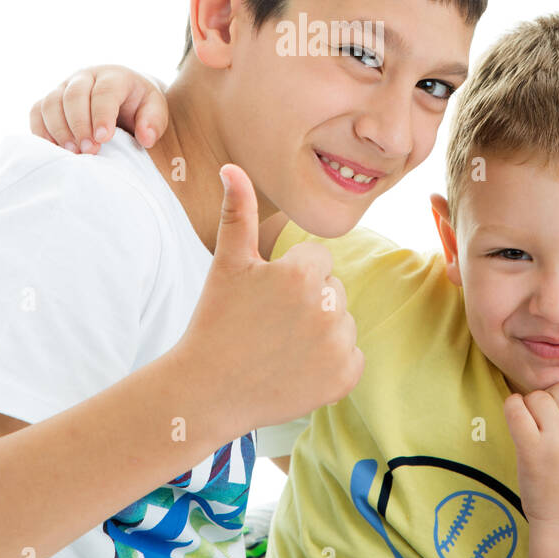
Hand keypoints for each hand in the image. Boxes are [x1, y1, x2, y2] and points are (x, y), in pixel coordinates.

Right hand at [30, 66, 168, 153]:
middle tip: (89, 151)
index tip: (103, 139)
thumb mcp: (156, 109)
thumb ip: (154, 121)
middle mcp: (86, 77)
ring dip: (59, 130)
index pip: (104, 91)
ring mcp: (65, 87)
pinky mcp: (51, 101)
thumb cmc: (140, 106)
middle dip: (79, 125)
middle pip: (73, 95)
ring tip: (73, 153)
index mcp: (114, 76)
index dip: (101, 115)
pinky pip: (37, 112)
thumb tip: (146, 138)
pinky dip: (42, 132)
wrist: (124, 98)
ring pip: (51, 103)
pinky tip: (56, 150)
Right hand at [174, 163, 364, 436]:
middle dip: (307, 304)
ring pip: (342, 323)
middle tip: (269, 324)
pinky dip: (330, 364)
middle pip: (333, 291)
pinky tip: (295, 368)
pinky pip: (351, 357)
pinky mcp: (344, 378)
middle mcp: (328, 308)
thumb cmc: (216, 321)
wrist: (208, 390)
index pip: (318, 262)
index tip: (264, 299)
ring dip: (320, 333)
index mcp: (304, 274)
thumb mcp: (227, 263)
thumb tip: (231, 166)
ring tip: (280, 346)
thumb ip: (238, 211)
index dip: (289, 278)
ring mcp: (338, 346)